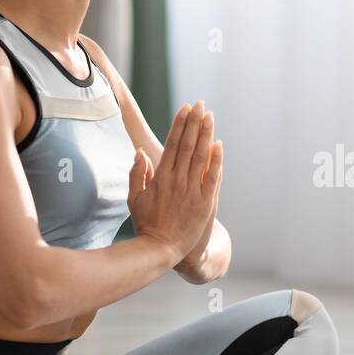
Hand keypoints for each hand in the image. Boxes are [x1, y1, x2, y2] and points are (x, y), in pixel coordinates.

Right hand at [127, 100, 222, 261]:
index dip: (179, 125)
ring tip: (209, 116)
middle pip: (187, 146)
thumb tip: (140, 152)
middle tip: (200, 104)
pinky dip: (216, 161)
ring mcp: (192, 192)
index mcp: (160, 178)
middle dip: (194, 123)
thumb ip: (137, 175)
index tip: (185, 109)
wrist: (160, 250)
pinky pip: (212, 178)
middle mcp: (177, 181)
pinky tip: (219, 145)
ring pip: (201, 158)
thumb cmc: (146, 224)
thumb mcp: (133, 199)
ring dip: (206, 135)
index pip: (171, 144)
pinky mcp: (205, 204)